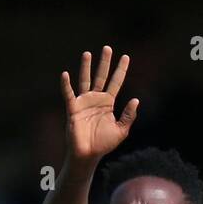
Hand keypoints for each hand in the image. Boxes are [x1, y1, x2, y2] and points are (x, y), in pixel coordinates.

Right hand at [61, 46, 138, 165]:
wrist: (88, 155)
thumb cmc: (103, 144)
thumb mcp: (121, 131)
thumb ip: (128, 116)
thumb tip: (136, 100)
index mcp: (108, 103)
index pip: (116, 82)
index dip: (121, 70)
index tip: (126, 57)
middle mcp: (96, 99)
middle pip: (101, 76)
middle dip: (105, 63)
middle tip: (107, 48)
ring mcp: (84, 102)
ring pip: (85, 80)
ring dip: (86, 67)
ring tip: (87, 54)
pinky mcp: (73, 109)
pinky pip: (69, 94)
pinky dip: (66, 85)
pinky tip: (65, 74)